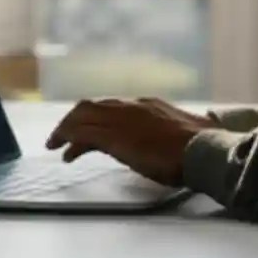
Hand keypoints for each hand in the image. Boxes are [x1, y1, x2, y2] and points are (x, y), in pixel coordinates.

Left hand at [45, 97, 215, 186]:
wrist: (203, 149)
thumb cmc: (201, 147)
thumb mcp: (186, 133)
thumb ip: (175, 132)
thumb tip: (187, 137)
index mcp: (148, 104)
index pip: (112, 106)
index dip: (96, 116)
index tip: (88, 129)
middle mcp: (131, 106)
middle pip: (91, 107)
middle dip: (73, 121)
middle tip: (61, 136)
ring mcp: (121, 119)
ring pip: (82, 118)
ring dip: (65, 130)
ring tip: (55, 144)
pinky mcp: (113, 136)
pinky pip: (82, 134)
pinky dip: (69, 141)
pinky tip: (64, 153)